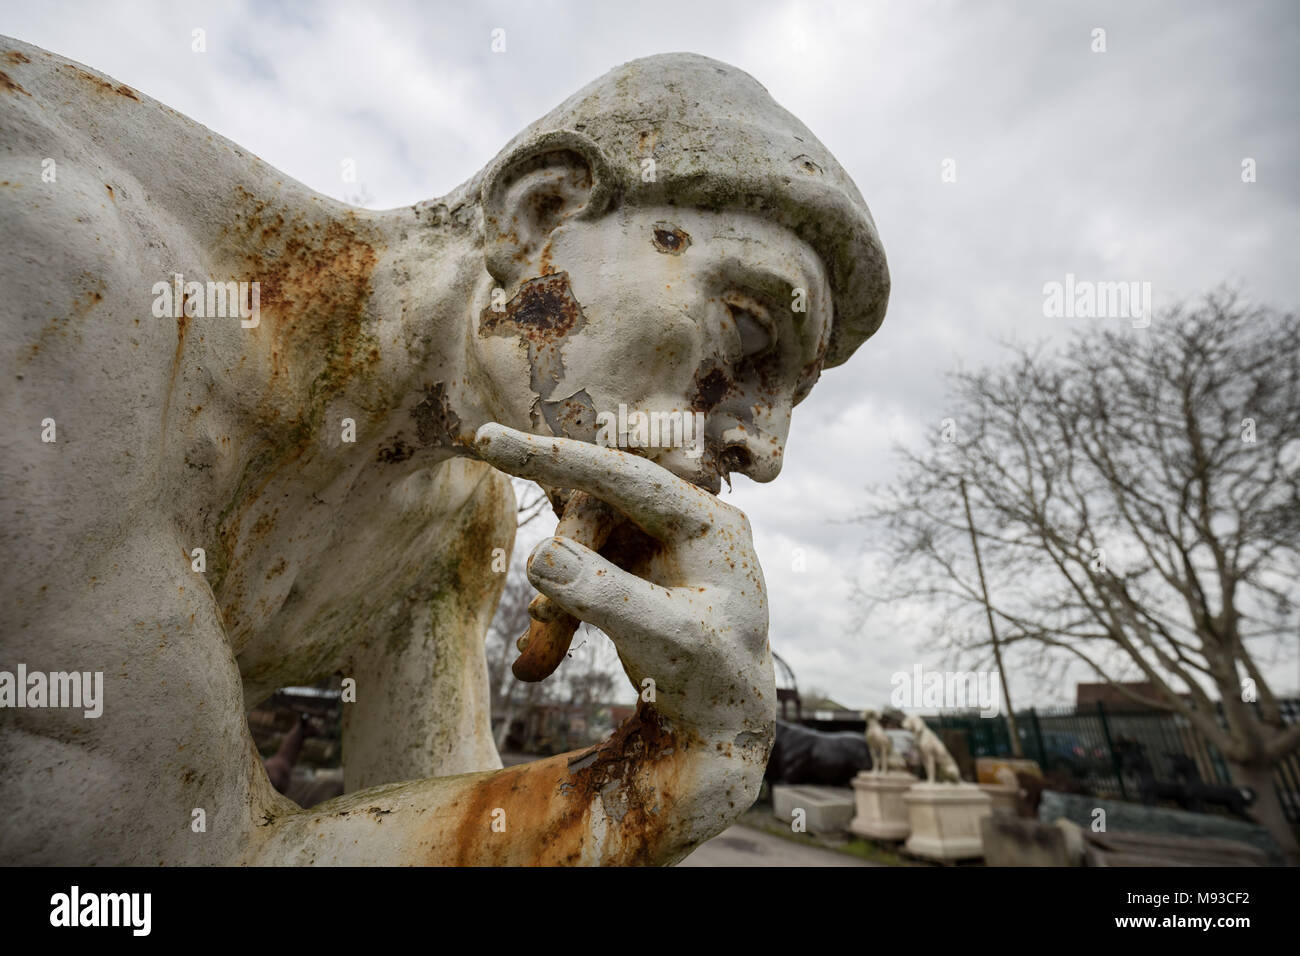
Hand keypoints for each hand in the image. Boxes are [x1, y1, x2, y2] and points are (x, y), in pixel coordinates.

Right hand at [475, 423, 774, 741]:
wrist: (721, 728)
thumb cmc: (713, 685)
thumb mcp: (666, 644)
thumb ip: (608, 598)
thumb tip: (539, 552)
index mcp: (711, 524)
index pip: (627, 475)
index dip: (556, 456)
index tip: (490, 441)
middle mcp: (689, 522)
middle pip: (598, 507)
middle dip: (562, 557)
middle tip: (540, 620)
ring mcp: (662, 543)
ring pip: (583, 538)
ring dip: (555, 589)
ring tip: (538, 653)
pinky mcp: (639, 567)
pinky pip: (584, 564)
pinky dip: (561, 600)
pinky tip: (539, 642)